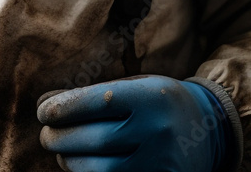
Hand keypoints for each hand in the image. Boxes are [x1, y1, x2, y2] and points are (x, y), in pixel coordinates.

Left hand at [36, 75, 230, 171]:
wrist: (206, 129)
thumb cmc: (157, 102)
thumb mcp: (134, 87)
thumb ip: (94, 96)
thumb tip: (45, 105)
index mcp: (151, 97)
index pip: (97, 102)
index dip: (64, 108)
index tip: (43, 112)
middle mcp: (158, 131)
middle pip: (95, 140)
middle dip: (61, 138)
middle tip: (46, 134)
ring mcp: (160, 163)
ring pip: (100, 171)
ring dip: (71, 161)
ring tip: (62, 151)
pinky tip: (81, 165)